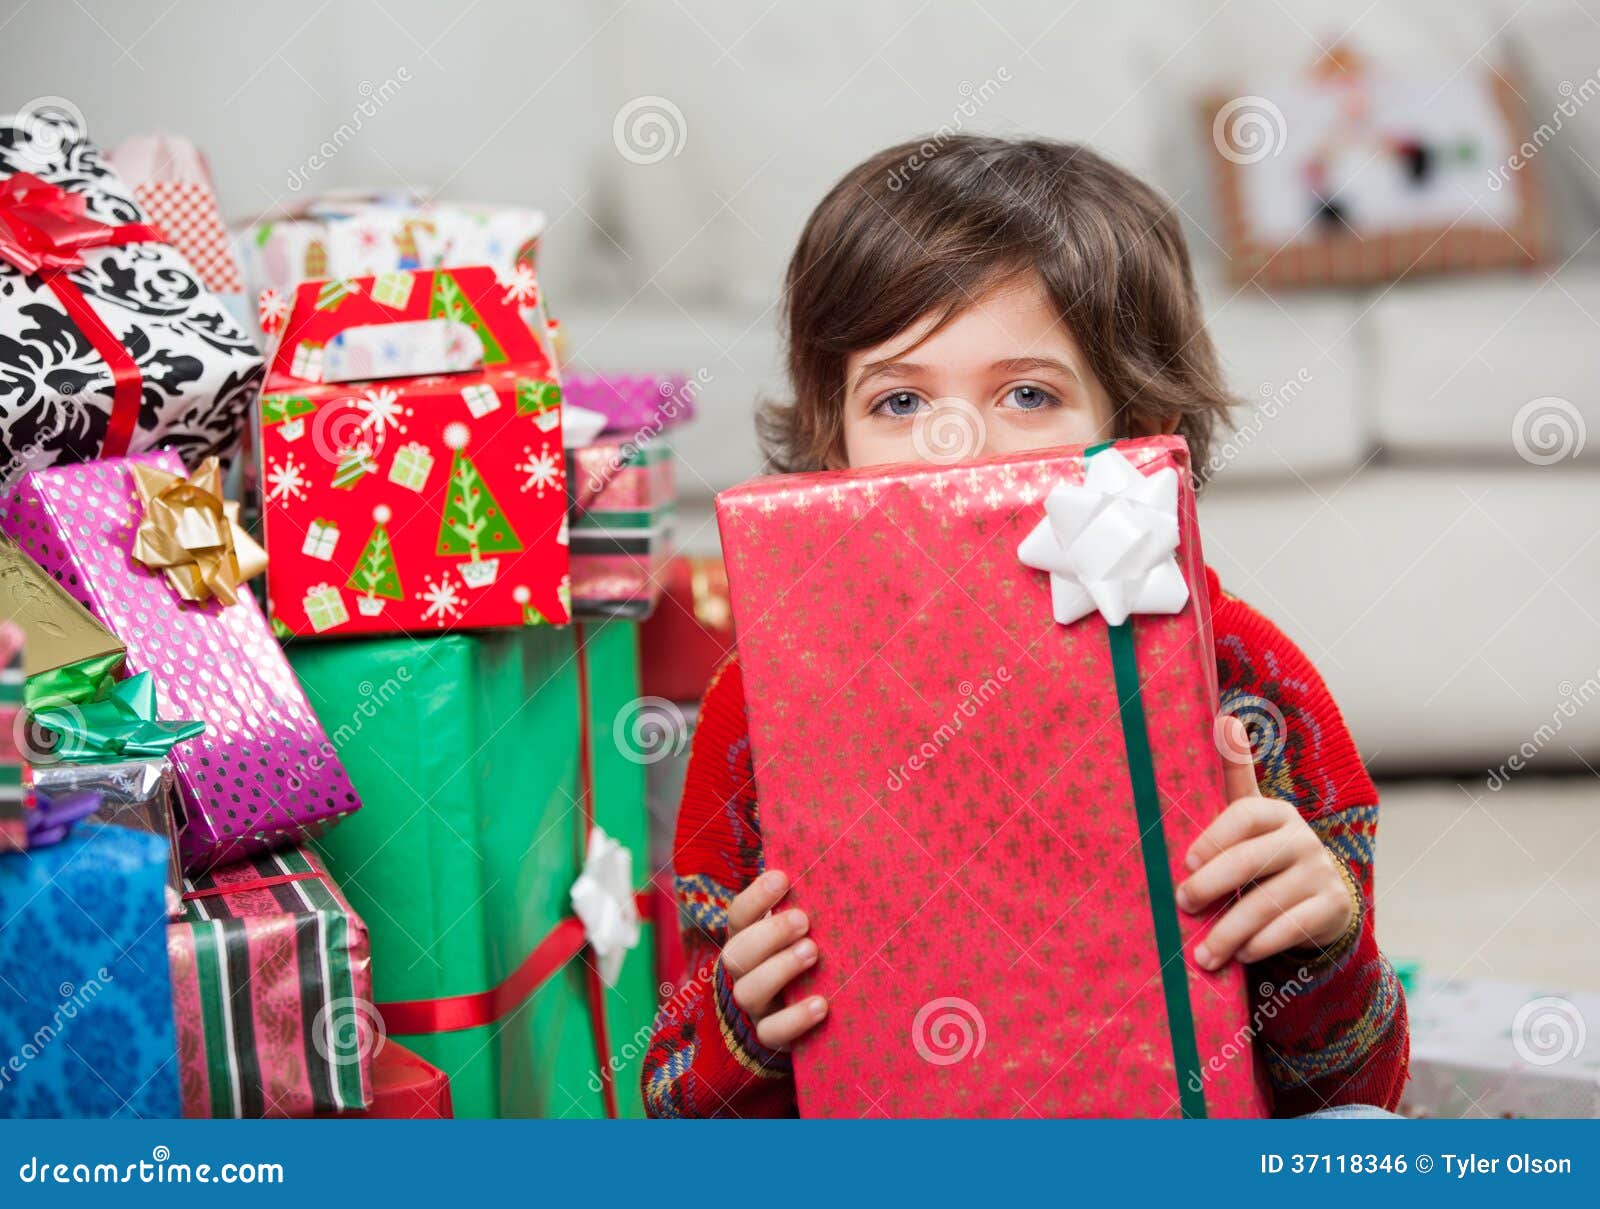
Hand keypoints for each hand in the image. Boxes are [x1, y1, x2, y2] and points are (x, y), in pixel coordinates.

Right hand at [722, 869, 827, 1049]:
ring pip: (750, 991)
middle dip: (770, 933)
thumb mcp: (797, 930)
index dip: (756, 896)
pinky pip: (773, 1033)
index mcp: (746, 939)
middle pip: (738, 953)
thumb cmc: (800, 955)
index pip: (740, 915)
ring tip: (812, 951)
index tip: (783, 877)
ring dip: (780, 969)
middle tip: (803, 919)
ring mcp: (754, 1007)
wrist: (789, 1017)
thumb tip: (834, 851)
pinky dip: (795, 1019)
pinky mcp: (770, 1037)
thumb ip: (804, 902)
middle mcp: (742, 972)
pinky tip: (822, 1004)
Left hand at [1176, 717, 1355, 969]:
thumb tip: (1225, 717)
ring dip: (1230, 932)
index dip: (1214, 837)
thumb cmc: (1267, 852)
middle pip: (1251, 862)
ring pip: (1268, 903)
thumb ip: (1234, 775)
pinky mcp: (1333, 908)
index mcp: (1275, 812)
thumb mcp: (1251, 818)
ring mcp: (1321, 873)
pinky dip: (1261, 945)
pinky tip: (1240, 956)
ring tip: (1202, 954)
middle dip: (1211, 887)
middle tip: (1182, 905)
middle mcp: (1302, 838)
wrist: (1325, 896)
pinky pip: (1292, 929)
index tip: (1187, 862)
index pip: (1244, 813)